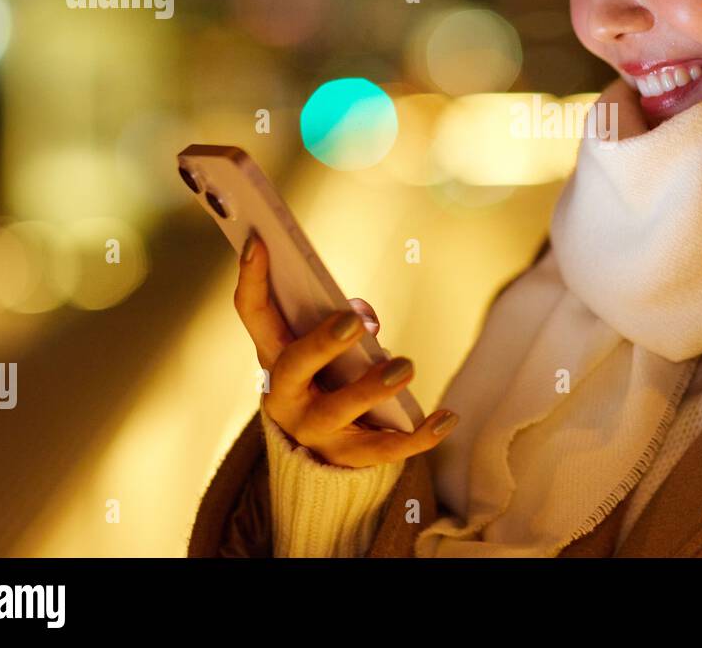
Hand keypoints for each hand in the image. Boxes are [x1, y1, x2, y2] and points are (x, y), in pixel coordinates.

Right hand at [233, 233, 458, 467]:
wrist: (321, 457)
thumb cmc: (328, 379)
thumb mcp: (326, 350)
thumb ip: (345, 324)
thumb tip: (367, 321)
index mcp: (274, 357)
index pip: (254, 315)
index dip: (252, 278)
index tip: (258, 241)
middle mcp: (284, 397)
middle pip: (293, 367)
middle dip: (322, 342)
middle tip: (353, 321)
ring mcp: (313, 433)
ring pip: (336, 411)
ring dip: (371, 388)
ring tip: (405, 366)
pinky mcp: (348, 460)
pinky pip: (385, 449)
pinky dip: (419, 435)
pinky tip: (449, 418)